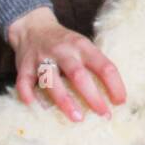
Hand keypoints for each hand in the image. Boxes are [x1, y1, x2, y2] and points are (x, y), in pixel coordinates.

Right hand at [7, 6, 126, 121]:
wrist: (32, 26)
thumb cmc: (64, 44)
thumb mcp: (83, 47)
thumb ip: (94, 66)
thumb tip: (114, 96)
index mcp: (83, 47)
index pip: (104, 65)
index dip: (115, 85)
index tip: (120, 102)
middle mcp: (63, 51)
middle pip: (78, 75)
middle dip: (92, 97)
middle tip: (104, 114)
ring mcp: (42, 58)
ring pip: (52, 80)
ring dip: (65, 101)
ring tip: (77, 118)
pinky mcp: (24, 66)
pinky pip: (24, 81)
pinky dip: (28, 94)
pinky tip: (34, 105)